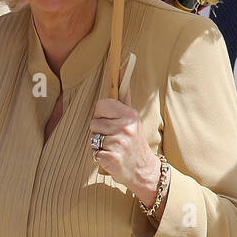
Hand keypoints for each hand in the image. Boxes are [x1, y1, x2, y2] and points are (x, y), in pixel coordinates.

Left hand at [90, 81, 160, 210]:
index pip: (100, 105)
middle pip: (93, 123)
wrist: (144, 170)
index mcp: (129, 115)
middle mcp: (125, 127)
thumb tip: (123, 67)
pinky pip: (94, 154)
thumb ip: (124, 95)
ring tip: (113, 148)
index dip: (101, 114)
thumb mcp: (132, 117)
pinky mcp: (111, 158)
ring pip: (92, 139)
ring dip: (99, 145)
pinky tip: (112, 158)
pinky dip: (100, 158)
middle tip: (114, 138)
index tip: (110, 121)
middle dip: (99, 132)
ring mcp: (119, 143)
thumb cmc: (134, 141)